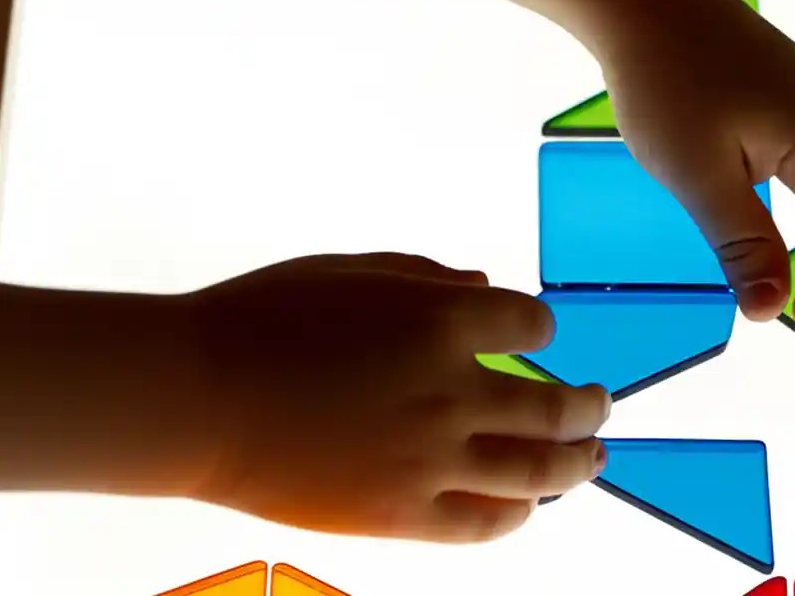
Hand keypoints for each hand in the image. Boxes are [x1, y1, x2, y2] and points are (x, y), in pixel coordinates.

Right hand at [182, 252, 610, 542]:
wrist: (194, 398)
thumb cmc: (262, 319)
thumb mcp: (349, 270)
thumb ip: (426, 277)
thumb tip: (485, 287)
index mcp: (442, 322)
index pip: (533, 327)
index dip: (541, 330)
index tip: (537, 336)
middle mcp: (452, 392)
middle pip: (555, 406)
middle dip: (589, 406)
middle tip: (600, 406)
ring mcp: (431, 460)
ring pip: (539, 471)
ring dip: (578, 464)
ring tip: (594, 457)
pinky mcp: (401, 515)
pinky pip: (482, 525)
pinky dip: (516, 515)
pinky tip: (526, 506)